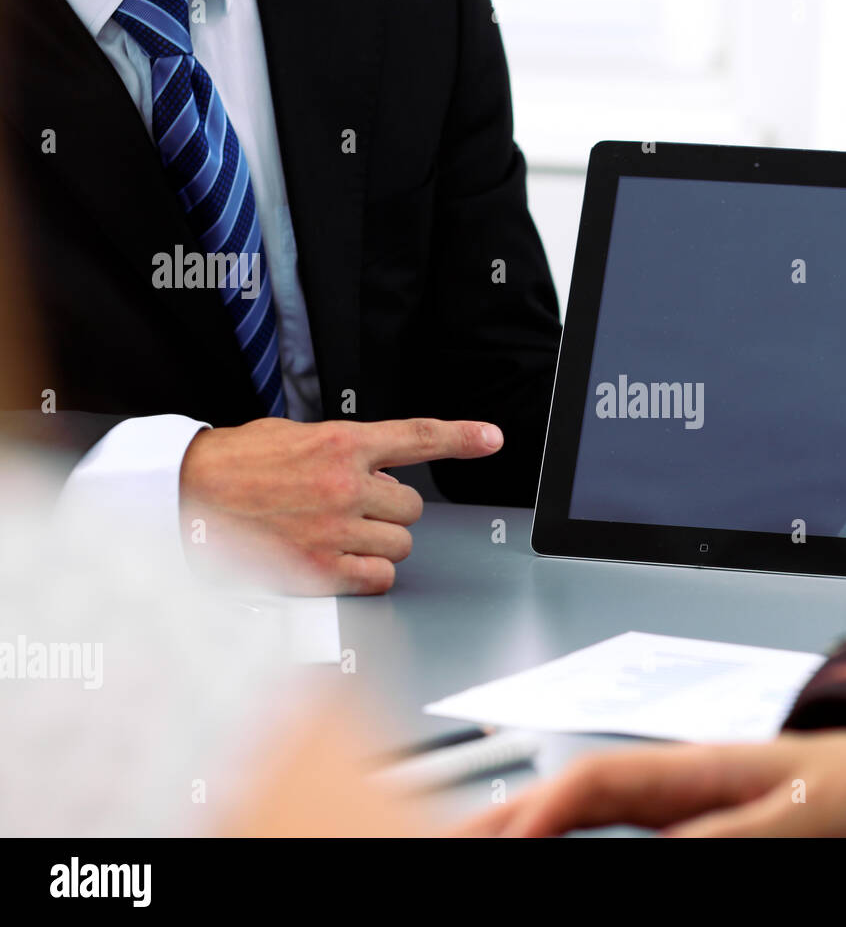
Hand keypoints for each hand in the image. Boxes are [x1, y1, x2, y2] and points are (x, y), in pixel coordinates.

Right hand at [179, 417, 503, 594]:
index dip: (462, 437)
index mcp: (341, 442)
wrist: (184, 497)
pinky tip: (341, 562)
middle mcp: (346, 484)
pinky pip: (378, 578)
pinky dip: (368, 574)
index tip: (492, 438)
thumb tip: (376, 461)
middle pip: (412, 507)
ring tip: (338, 533)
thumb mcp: (293, 434)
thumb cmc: (234, 465)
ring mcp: (335, 528)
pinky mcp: (321, 569)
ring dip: (378, 543)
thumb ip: (342, 446)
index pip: (418, 437)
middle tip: (352, 508)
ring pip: (400, 545)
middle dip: (389, 510)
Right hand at [447, 729, 845, 836]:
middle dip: (502, 815)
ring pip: (577, 808)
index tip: (502, 840)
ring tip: (470, 839)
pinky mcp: (690, 817)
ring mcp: (677, 796)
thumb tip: (661, 848)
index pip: (589, 785)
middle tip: (441, 832)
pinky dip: (560, 835)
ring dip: (521, 824)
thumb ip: (727, 834)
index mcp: (689, 764)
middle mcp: (672, 776)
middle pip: (565, 792)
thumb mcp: (792, 815)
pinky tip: (543, 846)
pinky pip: (607, 824)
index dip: (536, 813)